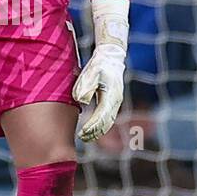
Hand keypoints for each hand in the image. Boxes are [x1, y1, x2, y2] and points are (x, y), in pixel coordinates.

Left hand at [72, 0, 128, 141]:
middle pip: (106, 123)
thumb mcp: (91, 72)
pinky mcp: (111, 101)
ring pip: (107, 122)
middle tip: (82, 138)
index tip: (82, 134)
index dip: (92, 128)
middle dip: (95, 133)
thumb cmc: (99, 64)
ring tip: (84, 137)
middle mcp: (115, 101)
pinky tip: (89, 129)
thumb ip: (85, 86)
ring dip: (97, 131)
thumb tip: (81, 101)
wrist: (111, 56)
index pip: (102, 117)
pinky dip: (99, 125)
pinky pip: (106, 117)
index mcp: (111, 96)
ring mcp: (115, 102)